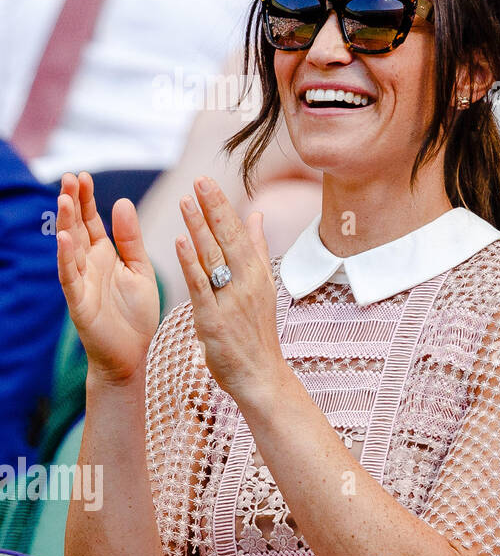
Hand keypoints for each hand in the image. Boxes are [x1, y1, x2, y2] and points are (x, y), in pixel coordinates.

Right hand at [56, 173, 160, 385]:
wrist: (134, 354)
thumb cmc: (136, 313)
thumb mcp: (139, 269)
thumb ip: (131, 239)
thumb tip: (122, 201)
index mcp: (105, 256)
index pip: (92, 222)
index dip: (87, 200)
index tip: (83, 175)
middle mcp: (89, 266)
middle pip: (77, 229)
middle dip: (73, 203)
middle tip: (69, 177)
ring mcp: (82, 283)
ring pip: (70, 249)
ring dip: (66, 224)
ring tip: (64, 199)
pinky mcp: (80, 303)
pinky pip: (70, 278)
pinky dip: (66, 258)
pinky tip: (64, 239)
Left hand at [174, 176, 283, 400]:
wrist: (260, 375)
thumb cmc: (257, 333)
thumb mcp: (262, 287)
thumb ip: (258, 249)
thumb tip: (256, 215)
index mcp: (257, 273)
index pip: (238, 232)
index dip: (221, 206)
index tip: (207, 181)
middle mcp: (247, 282)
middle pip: (227, 239)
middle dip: (213, 208)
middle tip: (198, 180)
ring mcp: (231, 300)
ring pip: (213, 258)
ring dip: (199, 228)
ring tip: (185, 201)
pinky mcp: (214, 319)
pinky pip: (201, 287)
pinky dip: (191, 263)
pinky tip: (180, 243)